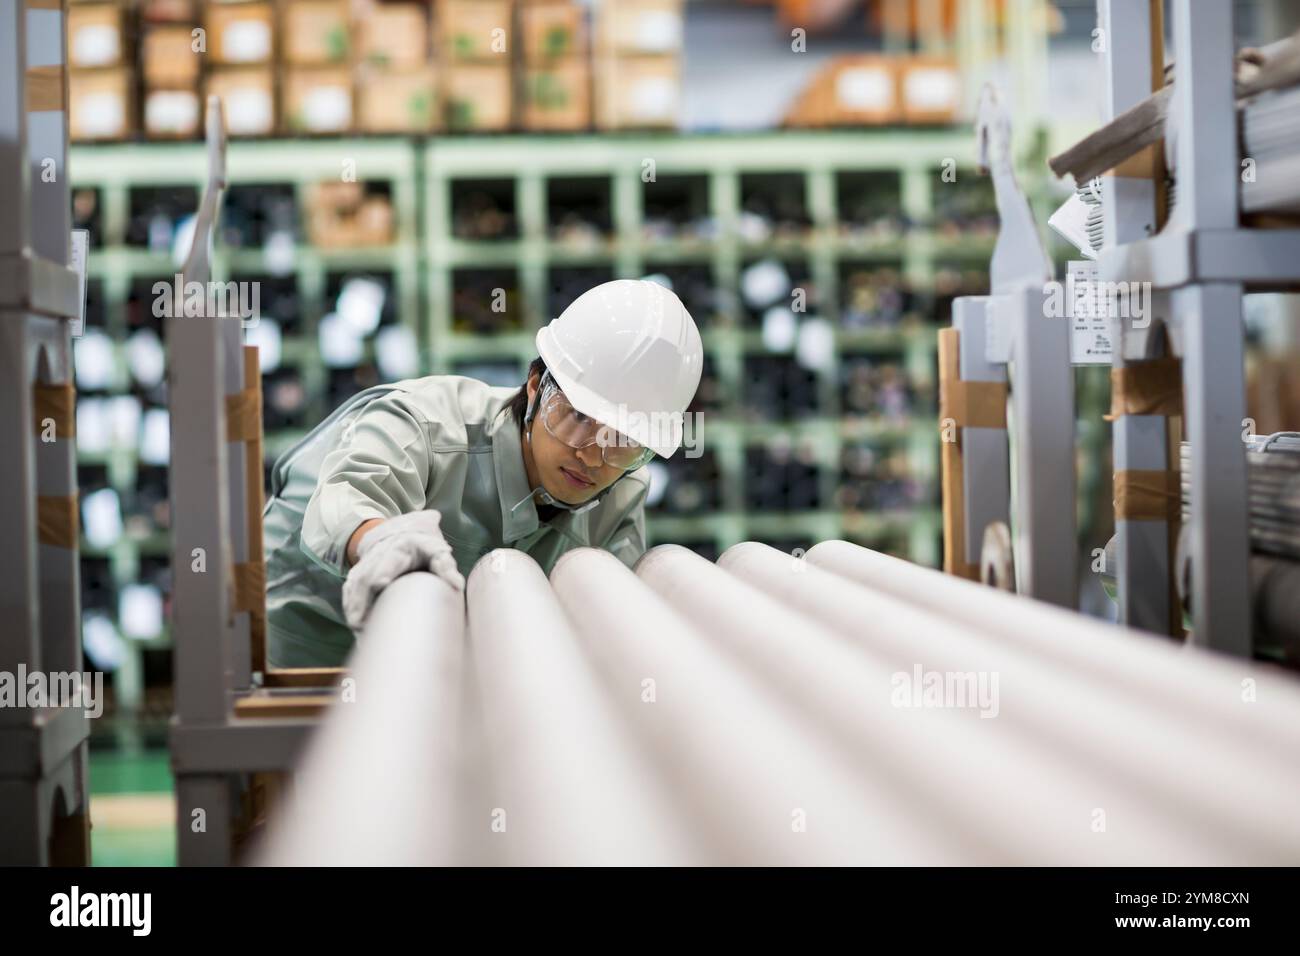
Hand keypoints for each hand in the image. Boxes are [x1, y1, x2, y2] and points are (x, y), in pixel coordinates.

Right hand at [341, 510, 464, 631]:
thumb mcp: (436, 551)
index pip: (388, 560)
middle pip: (365, 577)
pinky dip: (351, 609)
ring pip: (354, 586)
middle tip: (363, 624)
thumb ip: (445, 566)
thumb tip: (456, 585)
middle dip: (362, 599)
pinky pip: (349, 592)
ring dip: (355, 609)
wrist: (400, 535)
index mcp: (399, 548)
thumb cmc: (422, 549)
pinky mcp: (357, 575)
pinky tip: (357, 628)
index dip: (382, 571)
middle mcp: (377, 555)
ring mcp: (364, 565)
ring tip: (361, 632)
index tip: (380, 584)